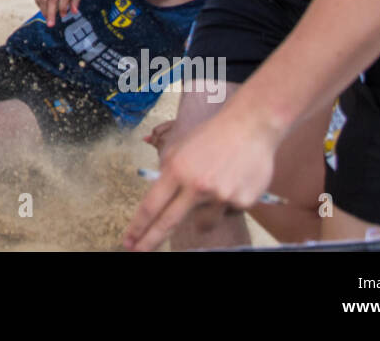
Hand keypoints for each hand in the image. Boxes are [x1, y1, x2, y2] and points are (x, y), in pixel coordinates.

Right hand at [35, 0, 79, 27]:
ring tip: (47, 19)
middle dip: (51, 13)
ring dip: (44, 11)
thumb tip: (74, 12)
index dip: (63, 7)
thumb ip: (75, 2)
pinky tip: (44, 11)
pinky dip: (40, 7)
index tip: (63, 16)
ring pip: (43, 0)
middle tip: (50, 25)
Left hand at [123, 103, 280, 250]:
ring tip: (212, 188)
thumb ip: (168, 172)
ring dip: (202, 214)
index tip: (128, 241)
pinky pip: (227, 211)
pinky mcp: (243, 202)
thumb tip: (158, 198)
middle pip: (168, 223)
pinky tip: (234, 179)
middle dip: (151, 241)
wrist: (251, 126)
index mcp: (177, 170)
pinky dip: (227, 200)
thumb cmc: (212, 135)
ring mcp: (221, 196)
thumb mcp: (181, 147)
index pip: (151, 205)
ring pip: (202, 223)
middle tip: (138, 252)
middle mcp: (197, 185)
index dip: (138, 226)